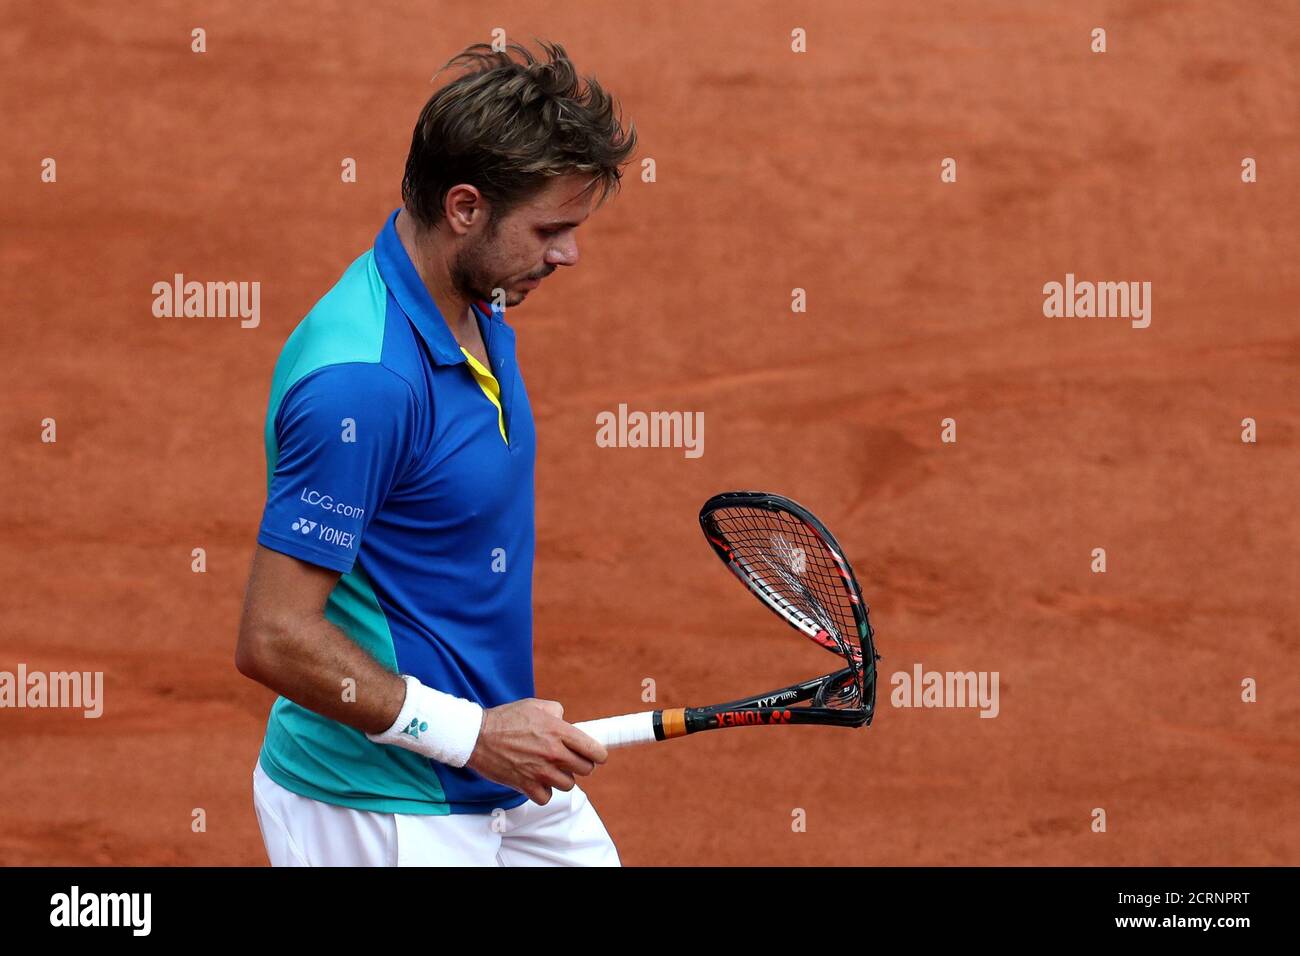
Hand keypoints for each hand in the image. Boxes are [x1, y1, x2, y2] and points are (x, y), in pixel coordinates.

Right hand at [466, 698, 608, 804]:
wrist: (477, 737)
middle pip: (586, 770)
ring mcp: (541, 772)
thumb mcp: (534, 705)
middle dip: (580, 765)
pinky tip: (535, 779)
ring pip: (568, 784)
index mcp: (559, 732)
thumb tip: (565, 720)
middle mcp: (554, 753)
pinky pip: (547, 797)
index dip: (598, 754)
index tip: (595, 755)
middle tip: (568, 759)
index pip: (595, 751)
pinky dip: (543, 791)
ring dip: (561, 778)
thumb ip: (556, 711)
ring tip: (548, 767)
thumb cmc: (505, 719)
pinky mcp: (527, 786)